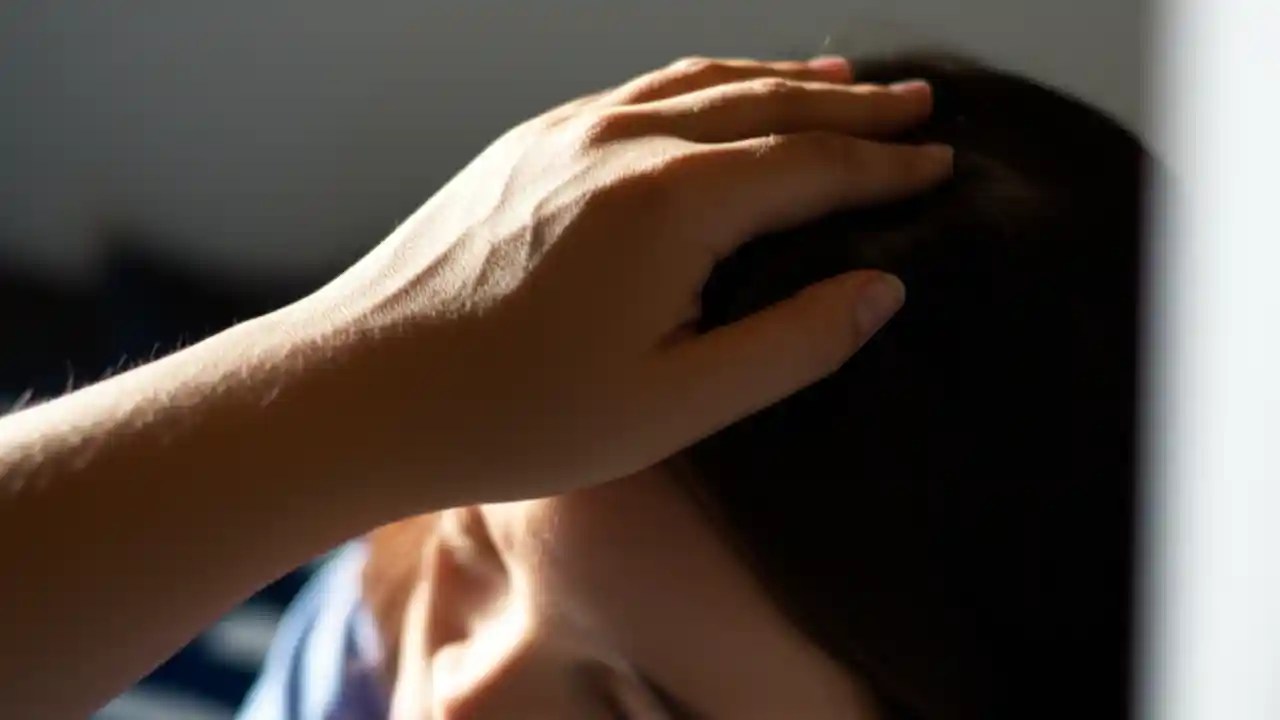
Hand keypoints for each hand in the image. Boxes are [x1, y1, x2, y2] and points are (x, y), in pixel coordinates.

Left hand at [288, 55, 953, 506]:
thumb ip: (792, 344)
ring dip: (779, 80)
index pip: (810, 165)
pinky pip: (639, 90)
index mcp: (670, 202)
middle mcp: (621, 141)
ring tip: (839, 77)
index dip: (885, 166)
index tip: (942, 163)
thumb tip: (880, 288)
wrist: (359, 388)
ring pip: (700, 84)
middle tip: (919, 102)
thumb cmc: (513, 415)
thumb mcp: (675, 404)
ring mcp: (565, 131)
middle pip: (766, 105)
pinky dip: (703, 85)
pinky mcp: (525, 143)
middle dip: (851, 103)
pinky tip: (717, 97)